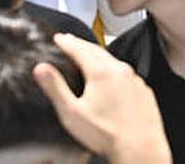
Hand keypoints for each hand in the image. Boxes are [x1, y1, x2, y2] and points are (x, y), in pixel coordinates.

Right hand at [34, 34, 172, 163]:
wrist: (140, 147)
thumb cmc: (106, 134)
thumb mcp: (72, 112)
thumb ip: (55, 88)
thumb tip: (41, 68)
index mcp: (102, 72)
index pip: (80, 49)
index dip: (67, 42)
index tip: (59, 37)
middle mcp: (121, 71)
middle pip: (97, 51)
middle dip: (81, 45)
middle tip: (70, 41)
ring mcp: (135, 80)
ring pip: (114, 61)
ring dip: (98, 56)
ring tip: (87, 55)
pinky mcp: (143, 90)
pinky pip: (126, 74)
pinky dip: (114, 70)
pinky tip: (111, 77)